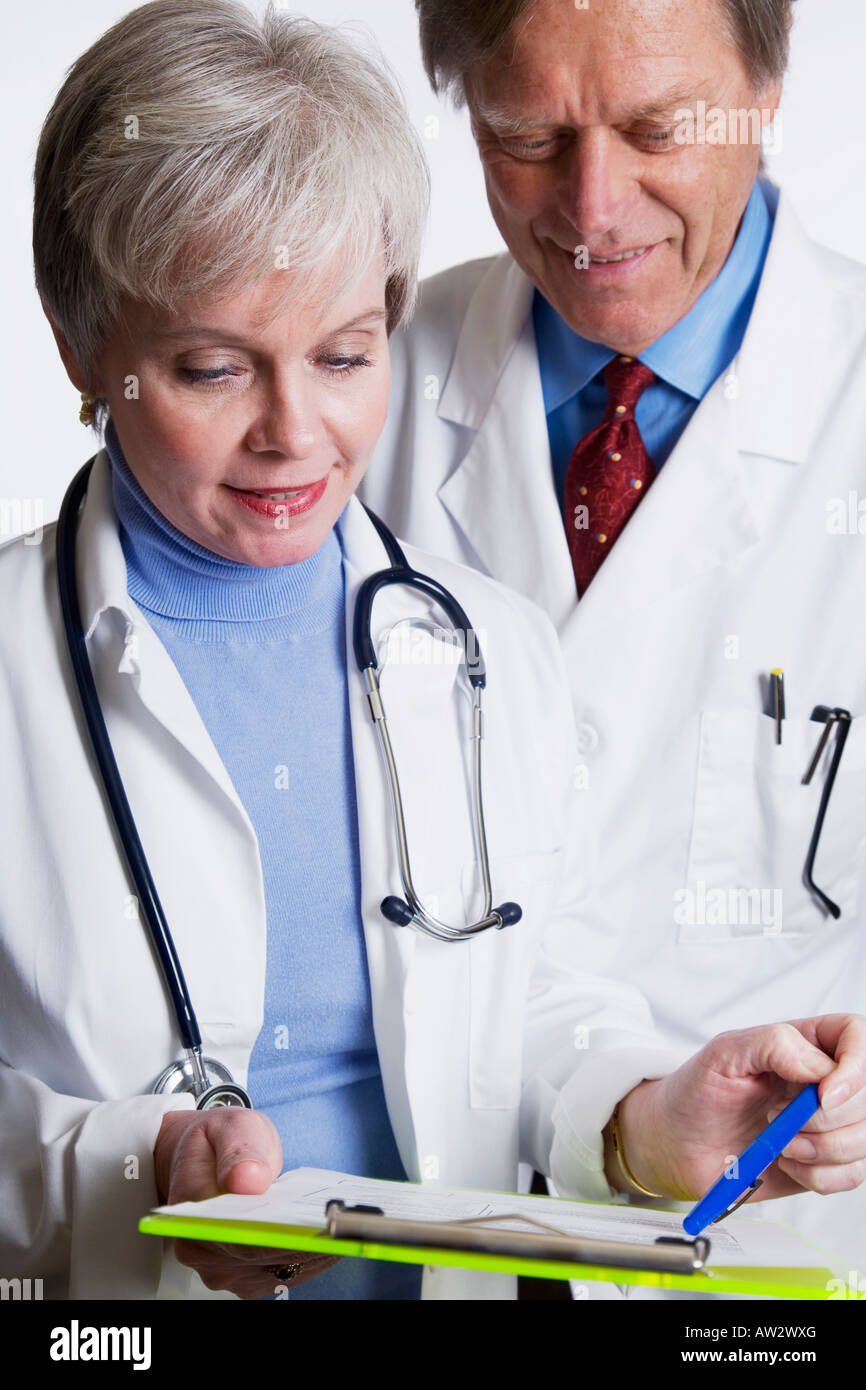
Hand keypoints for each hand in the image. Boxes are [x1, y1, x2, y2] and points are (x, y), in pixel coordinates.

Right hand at [154, 1109, 338, 1297]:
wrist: (205, 1160)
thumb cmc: (219, 1142)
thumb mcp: (231, 1126)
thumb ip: (239, 1150)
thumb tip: (248, 1180)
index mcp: (190, 1208)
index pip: (237, 1233)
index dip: (279, 1233)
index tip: (318, 1225)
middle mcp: (199, 1249)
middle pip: (261, 1256)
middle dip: (304, 1241)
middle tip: (342, 1223)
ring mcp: (220, 1268)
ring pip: (276, 1270)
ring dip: (310, 1251)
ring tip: (339, 1226)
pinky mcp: (243, 1277)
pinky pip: (282, 1275)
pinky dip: (308, 1257)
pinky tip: (327, 1236)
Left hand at [609, 1014, 865, 1206]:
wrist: (678, 1144)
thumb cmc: (697, 1091)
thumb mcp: (725, 1053)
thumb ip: (773, 1045)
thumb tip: (820, 1066)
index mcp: (806, 1043)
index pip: (860, 1038)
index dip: (855, 1068)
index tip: (822, 1095)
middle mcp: (825, 1081)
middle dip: (828, 1119)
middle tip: (778, 1119)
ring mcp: (830, 1123)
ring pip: (865, 1138)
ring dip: (822, 1150)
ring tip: (778, 1144)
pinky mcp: (827, 1161)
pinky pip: (852, 1175)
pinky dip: (819, 1176)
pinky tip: (786, 1164)